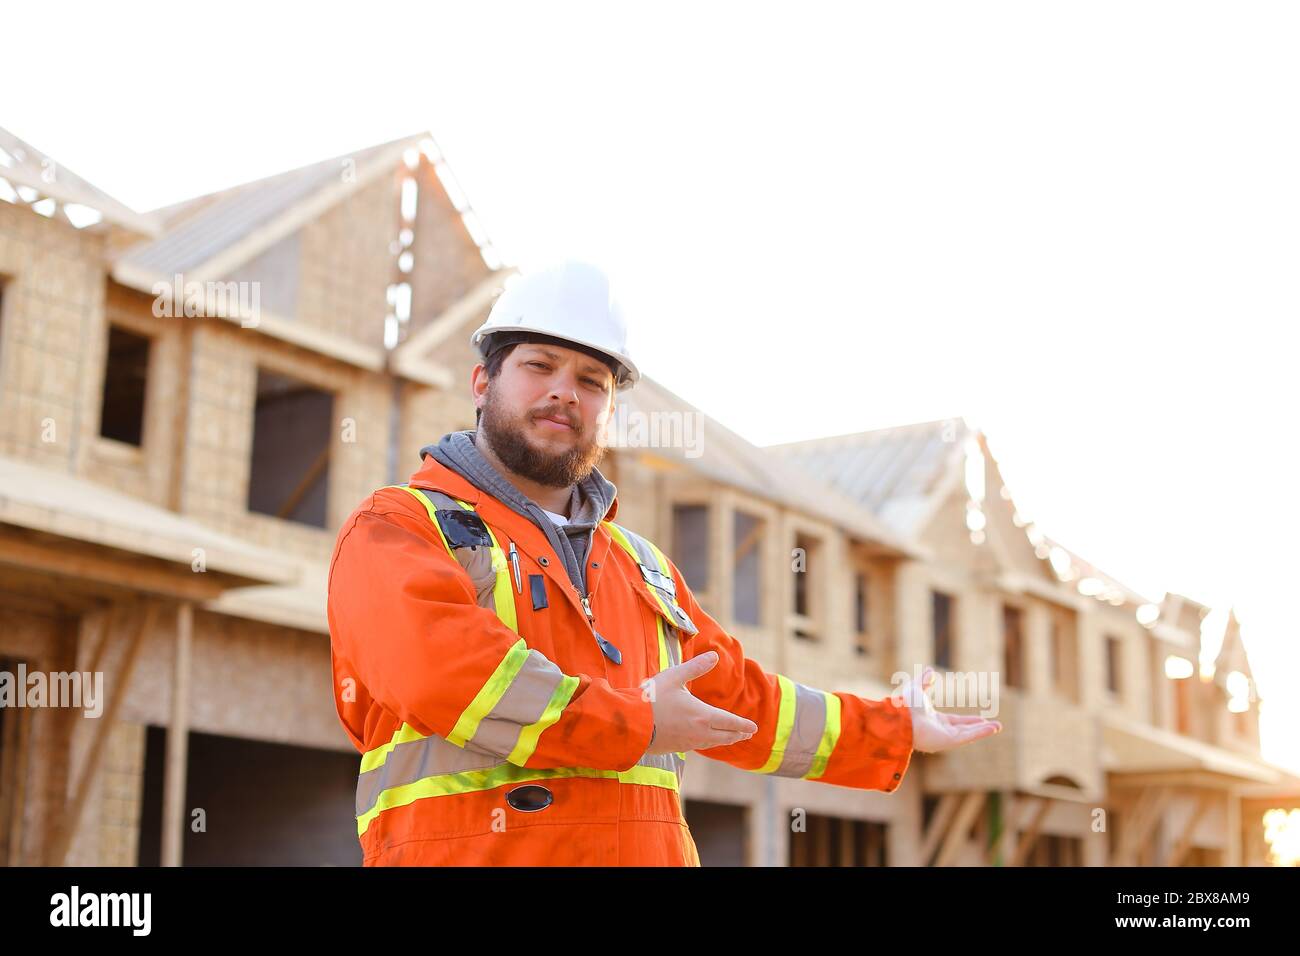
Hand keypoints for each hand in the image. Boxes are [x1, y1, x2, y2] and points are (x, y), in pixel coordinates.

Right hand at [642, 651, 757, 754]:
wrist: (630, 725)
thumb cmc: (651, 699)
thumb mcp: (674, 677)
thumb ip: (696, 667)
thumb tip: (715, 656)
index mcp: (703, 716)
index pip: (730, 722)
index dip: (743, 725)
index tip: (754, 728)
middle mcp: (699, 732)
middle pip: (725, 736)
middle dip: (738, 734)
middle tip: (747, 734)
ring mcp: (688, 742)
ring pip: (713, 743)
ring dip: (725, 740)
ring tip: (731, 738)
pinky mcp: (676, 748)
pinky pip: (699, 746)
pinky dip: (709, 743)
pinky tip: (706, 740)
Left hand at [892, 666, 1001, 753]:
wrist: (900, 717)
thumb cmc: (905, 706)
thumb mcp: (916, 688)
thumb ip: (924, 681)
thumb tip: (930, 671)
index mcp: (934, 721)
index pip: (955, 722)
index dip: (969, 721)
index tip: (982, 719)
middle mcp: (940, 731)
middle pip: (965, 730)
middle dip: (980, 728)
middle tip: (995, 726)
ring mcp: (944, 737)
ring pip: (968, 734)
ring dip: (983, 731)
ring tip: (998, 727)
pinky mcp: (947, 742)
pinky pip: (967, 737)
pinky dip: (980, 732)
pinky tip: (992, 728)